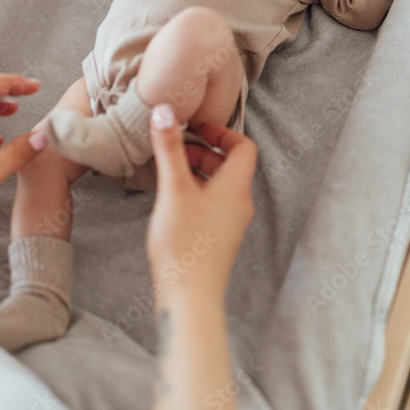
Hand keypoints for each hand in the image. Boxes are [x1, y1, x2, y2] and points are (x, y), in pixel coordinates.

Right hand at [146, 105, 256, 303]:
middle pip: (230, 165)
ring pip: (219, 185)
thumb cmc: (185, 245)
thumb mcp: (173, 189)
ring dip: (198, 170)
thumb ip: (169, 148)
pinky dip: (195, 191)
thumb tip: (165, 111)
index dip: (222, 133)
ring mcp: (230, 223)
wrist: (189, 298)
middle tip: (178, 146)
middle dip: (204, 151)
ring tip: (170, 169)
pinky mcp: (217, 238)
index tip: (196, 129)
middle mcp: (239, 204)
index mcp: (236, 187)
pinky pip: (212, 203)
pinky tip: (171, 198)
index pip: (244, 147)